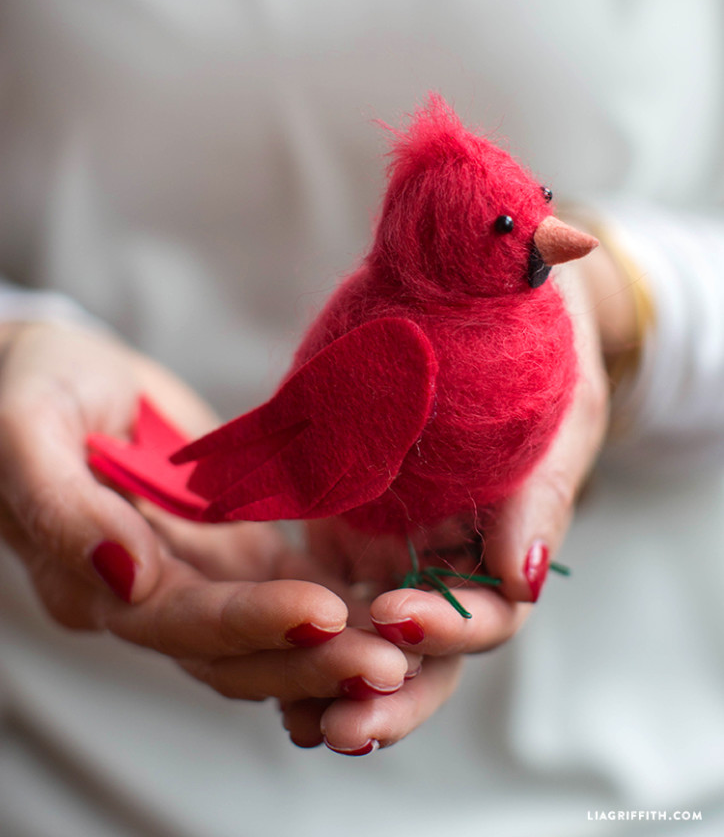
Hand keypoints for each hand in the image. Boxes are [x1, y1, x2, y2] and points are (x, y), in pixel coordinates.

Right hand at [0, 321, 415, 701]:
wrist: (52, 372)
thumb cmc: (25, 387)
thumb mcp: (25, 429)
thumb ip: (62, 507)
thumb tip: (122, 576)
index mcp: (90, 581)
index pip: (179, 621)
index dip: (252, 622)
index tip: (327, 613)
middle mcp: (146, 595)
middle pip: (235, 650)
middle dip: (312, 660)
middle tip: (391, 664)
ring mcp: (193, 575)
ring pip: (269, 635)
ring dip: (335, 647)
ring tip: (410, 650)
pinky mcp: (228, 547)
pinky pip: (286, 590)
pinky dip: (339, 606)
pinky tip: (394, 605)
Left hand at [282, 243, 636, 753]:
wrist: (489, 299)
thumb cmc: (540, 354)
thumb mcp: (558, 414)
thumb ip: (540, 493)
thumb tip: (524, 577)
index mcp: (506, 539)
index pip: (488, 613)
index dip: (448, 628)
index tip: (394, 614)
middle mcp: (448, 555)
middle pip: (424, 648)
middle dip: (388, 689)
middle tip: (343, 725)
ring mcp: (391, 540)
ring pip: (366, 630)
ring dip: (333, 678)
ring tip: (298, 721)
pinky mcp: (341, 513)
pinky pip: (318, 579)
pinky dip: (299, 624)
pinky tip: (265, 660)